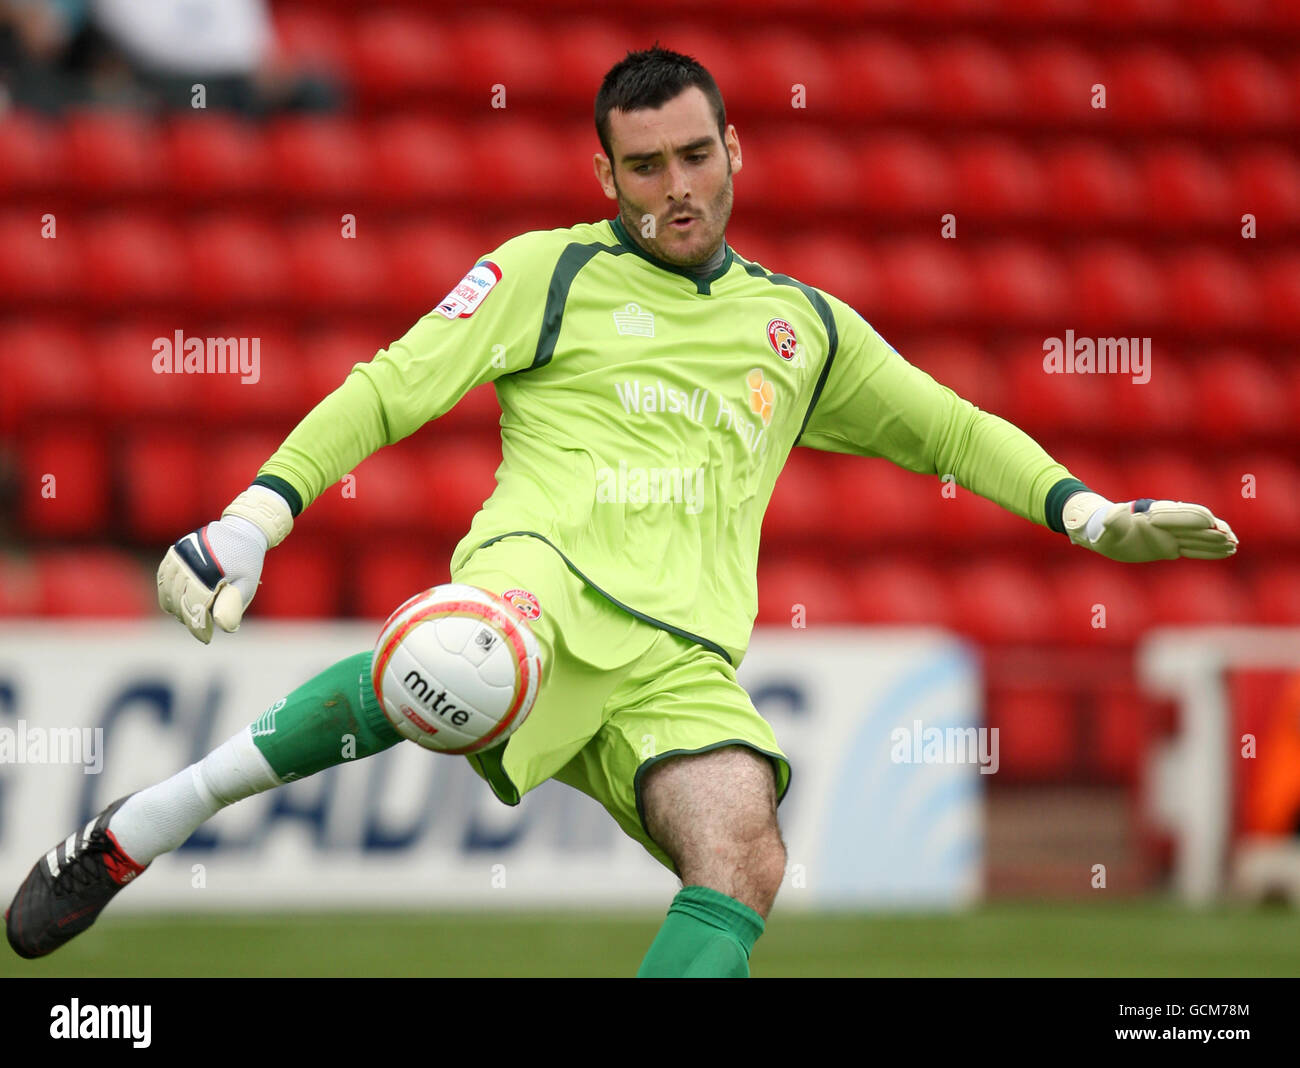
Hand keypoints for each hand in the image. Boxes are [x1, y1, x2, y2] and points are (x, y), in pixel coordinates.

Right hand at [156, 486, 292, 642]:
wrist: (241, 530)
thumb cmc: (246, 561)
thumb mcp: (247, 584)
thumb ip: (233, 604)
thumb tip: (224, 628)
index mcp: (209, 571)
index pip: (196, 608)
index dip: (199, 627)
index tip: (207, 638)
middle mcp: (190, 562)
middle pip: (180, 601)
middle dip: (189, 619)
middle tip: (203, 628)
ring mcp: (179, 555)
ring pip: (167, 591)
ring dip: (176, 608)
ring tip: (191, 615)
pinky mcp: (174, 551)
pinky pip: (163, 578)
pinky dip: (167, 592)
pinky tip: (176, 602)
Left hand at [1063, 491, 1237, 561]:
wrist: (1107, 535)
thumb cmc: (1105, 530)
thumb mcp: (1106, 527)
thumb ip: (1112, 520)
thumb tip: (1115, 512)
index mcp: (1153, 514)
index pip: (1178, 513)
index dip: (1193, 518)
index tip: (1209, 522)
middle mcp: (1165, 523)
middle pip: (1194, 523)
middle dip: (1211, 529)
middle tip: (1228, 536)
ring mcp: (1170, 534)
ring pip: (1198, 535)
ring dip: (1216, 539)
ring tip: (1233, 544)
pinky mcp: (1171, 546)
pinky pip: (1194, 547)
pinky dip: (1210, 549)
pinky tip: (1227, 551)